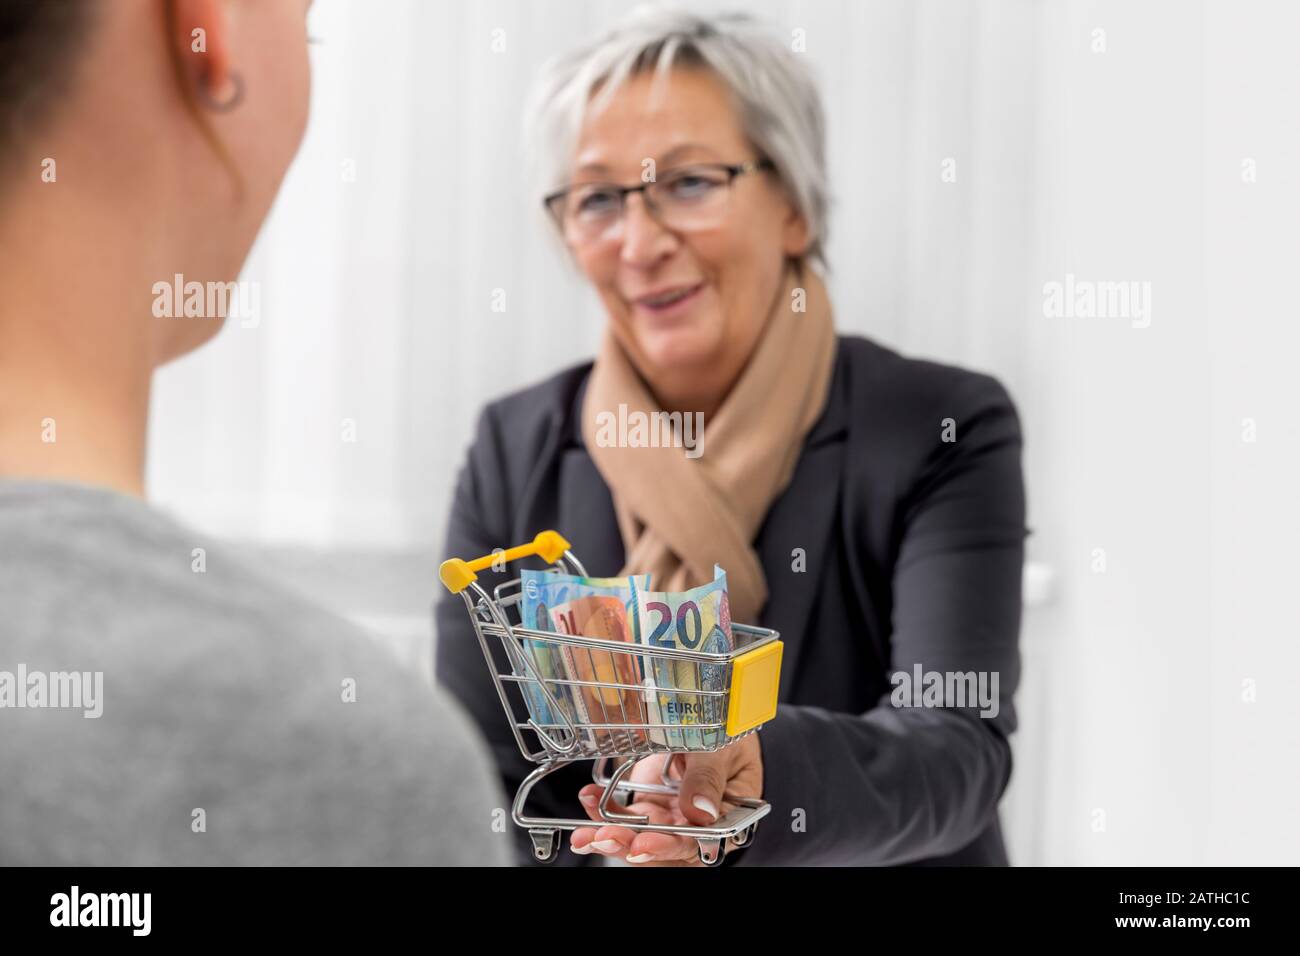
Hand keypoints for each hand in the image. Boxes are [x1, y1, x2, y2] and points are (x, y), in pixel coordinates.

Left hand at [569, 733, 762, 865]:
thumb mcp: (721, 747)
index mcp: (728, 817)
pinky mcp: (650, 805)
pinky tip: (589, 798)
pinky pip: (625, 816)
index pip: (699, 841)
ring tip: (586, 834)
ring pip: (640, 837)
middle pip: (665, 847)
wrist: (709, 717)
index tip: (644, 844)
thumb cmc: (728, 733)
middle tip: (606, 837)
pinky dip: (603, 809)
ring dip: (611, 836)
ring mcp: (672, 817)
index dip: (671, 846)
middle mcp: (698, 825)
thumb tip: (700, 811)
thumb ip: (709, 776)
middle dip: (632, 845)